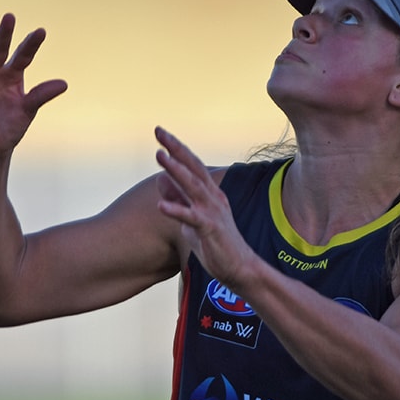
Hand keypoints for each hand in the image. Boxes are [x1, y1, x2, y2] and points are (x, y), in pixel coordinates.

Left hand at [155, 127, 257, 288]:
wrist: (240, 268)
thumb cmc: (217, 243)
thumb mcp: (192, 218)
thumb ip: (178, 199)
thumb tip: (161, 179)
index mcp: (209, 193)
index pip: (192, 165)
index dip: (176, 148)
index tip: (160, 132)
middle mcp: (213, 197)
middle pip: (193, 167)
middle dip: (176, 149)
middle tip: (159, 131)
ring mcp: (213, 212)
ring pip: (193, 186)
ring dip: (176, 170)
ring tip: (160, 156)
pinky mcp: (211, 229)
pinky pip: (192, 217)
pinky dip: (177, 210)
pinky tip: (161, 206)